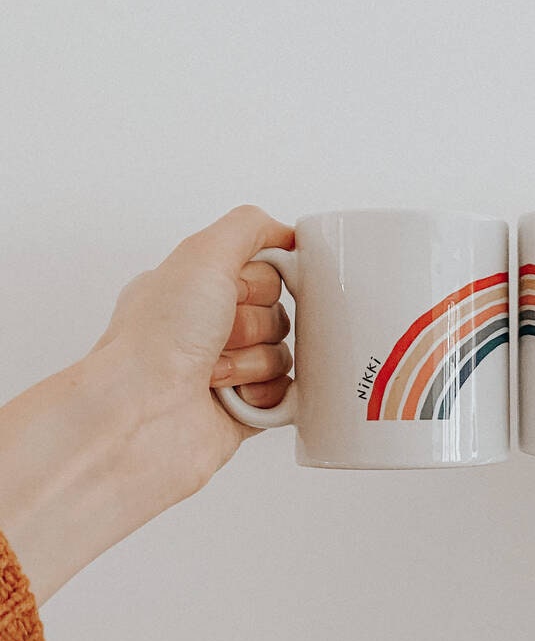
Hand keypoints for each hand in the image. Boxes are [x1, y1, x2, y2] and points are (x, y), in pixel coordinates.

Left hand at [0, 205, 294, 601]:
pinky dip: (266, 395)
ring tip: (215, 374)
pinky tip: (234, 398)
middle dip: (254, 326)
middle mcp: (208, 328)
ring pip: (285, 353)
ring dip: (255, 362)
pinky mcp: (244, 409)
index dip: (258, 284)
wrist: (141, 413)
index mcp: (196, 289)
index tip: (234, 292)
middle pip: (280, 313)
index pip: (266, 272)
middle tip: (218, 336)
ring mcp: (228, 371)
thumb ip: (249, 227)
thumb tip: (286, 233)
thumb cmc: (155, 341)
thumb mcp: (202, 255)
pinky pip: (288, 393)